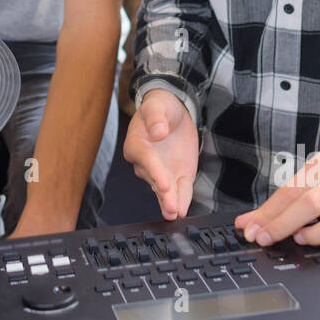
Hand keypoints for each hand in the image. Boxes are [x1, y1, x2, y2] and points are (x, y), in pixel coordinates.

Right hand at [122, 89, 198, 219]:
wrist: (172, 114)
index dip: (155, 172)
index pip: (147, 160)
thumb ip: (156, 117)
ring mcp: (162, 172)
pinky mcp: (177, 175)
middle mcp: (146, 163)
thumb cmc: (160, 107)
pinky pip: (180, 189)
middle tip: (171, 207)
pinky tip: (183, 210)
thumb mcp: (157, 105)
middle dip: (163, 194)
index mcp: (136, 145)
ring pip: (166, 189)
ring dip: (170, 201)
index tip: (165, 183)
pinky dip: (182, 200)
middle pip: (155, 179)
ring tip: (175, 213)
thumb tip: (158, 132)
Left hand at [234, 151, 319, 247]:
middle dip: (284, 224)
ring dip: (319, 233)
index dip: (269, 213)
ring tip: (303, 239)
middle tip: (266, 239)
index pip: (291, 190)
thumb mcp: (309, 185)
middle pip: (312, 202)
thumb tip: (245, 224)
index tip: (252, 231)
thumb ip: (278, 205)